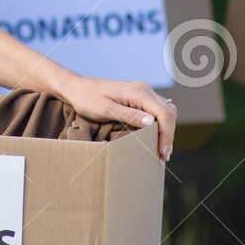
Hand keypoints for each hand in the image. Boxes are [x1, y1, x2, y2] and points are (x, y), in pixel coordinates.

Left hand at [57, 72, 176, 160]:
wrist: (76, 88)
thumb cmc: (87, 99)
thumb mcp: (106, 109)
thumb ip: (129, 115)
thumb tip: (151, 121)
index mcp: (138, 92)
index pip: (164, 113)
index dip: (167, 134)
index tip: (162, 152)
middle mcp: (144, 89)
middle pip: (168, 113)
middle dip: (168, 135)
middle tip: (162, 156)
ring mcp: (142, 92)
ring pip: (165, 111)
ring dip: (166, 130)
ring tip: (161, 150)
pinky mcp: (138, 96)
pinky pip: (157, 110)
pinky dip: (160, 124)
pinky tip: (155, 137)